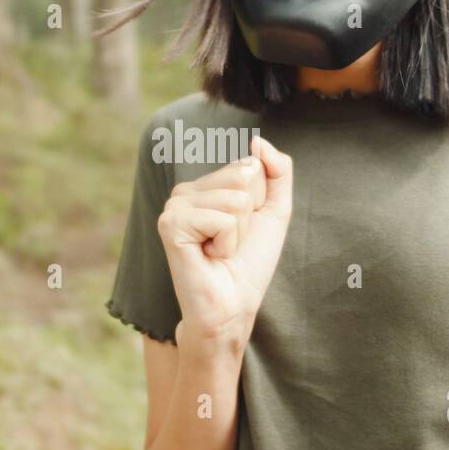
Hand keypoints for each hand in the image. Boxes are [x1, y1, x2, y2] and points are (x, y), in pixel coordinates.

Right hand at [156, 136, 293, 351]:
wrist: (231, 308)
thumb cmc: (249, 264)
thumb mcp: (274, 211)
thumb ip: (277, 171)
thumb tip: (258, 141)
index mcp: (205, 185)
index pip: (250, 166)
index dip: (260, 202)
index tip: (243, 231)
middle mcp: (185, 191)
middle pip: (244, 176)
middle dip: (250, 215)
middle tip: (231, 243)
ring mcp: (175, 206)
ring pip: (235, 199)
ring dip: (239, 233)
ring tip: (220, 252)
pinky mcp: (171, 224)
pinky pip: (223, 219)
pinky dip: (227, 243)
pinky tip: (210, 257)